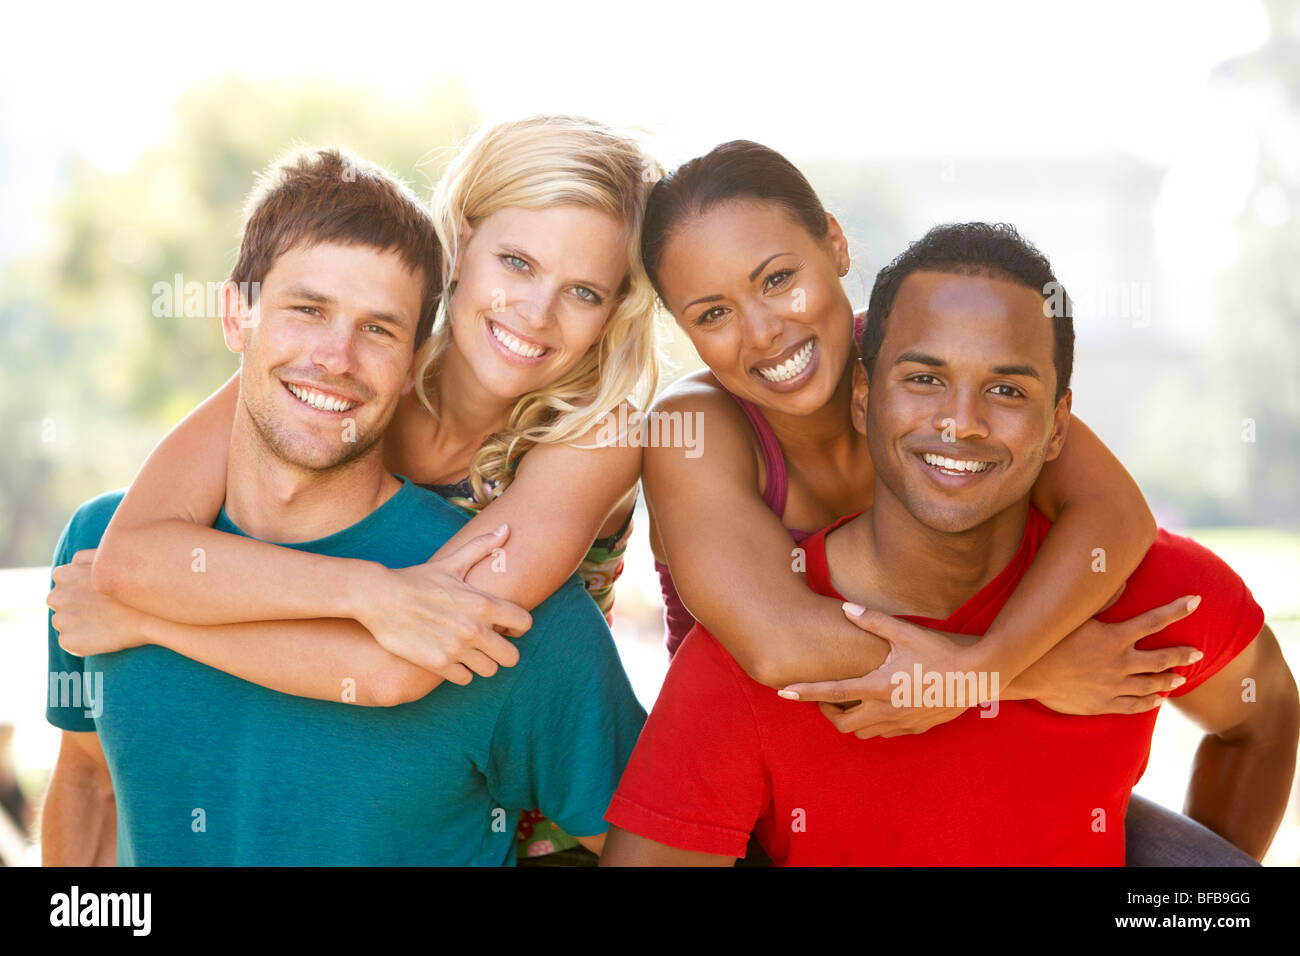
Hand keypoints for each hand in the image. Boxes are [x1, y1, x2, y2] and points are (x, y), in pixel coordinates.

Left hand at [48, 549, 152, 655]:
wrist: (152, 613)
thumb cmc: (136, 582)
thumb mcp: (110, 558)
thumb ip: (85, 558)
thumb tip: (73, 562)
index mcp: (63, 574)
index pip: (63, 582)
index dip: (82, 588)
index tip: (99, 593)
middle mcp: (56, 596)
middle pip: (61, 603)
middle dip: (76, 606)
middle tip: (104, 609)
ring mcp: (61, 620)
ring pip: (65, 623)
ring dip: (81, 624)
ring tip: (108, 622)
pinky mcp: (68, 641)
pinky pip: (72, 643)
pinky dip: (85, 642)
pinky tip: (106, 635)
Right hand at [355, 525, 533, 685]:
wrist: (379, 598)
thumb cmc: (418, 580)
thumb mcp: (451, 563)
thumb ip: (482, 547)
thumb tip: (507, 527)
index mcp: (483, 604)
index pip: (524, 623)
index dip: (518, 626)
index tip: (507, 626)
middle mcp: (474, 629)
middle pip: (512, 656)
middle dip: (503, 651)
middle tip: (490, 645)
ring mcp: (457, 649)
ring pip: (490, 670)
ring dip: (482, 662)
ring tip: (470, 652)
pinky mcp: (438, 664)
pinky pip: (466, 679)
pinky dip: (461, 672)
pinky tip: (452, 659)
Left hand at [778, 604, 979, 738]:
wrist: (978, 676)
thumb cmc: (940, 651)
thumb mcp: (905, 632)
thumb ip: (872, 621)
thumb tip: (845, 609)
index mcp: (879, 686)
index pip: (833, 692)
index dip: (806, 692)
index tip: (784, 691)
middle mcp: (886, 710)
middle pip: (843, 724)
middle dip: (828, 714)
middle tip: (826, 699)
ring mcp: (902, 723)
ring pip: (864, 733)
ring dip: (851, 720)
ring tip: (851, 702)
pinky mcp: (916, 729)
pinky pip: (886, 734)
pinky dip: (875, 724)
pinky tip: (880, 706)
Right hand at [1012, 595, 1202, 714]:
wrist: (1026, 674)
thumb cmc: (1046, 640)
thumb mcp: (1073, 615)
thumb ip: (1100, 599)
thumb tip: (1122, 581)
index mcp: (1113, 638)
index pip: (1154, 620)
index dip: (1178, 609)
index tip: (1197, 601)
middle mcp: (1119, 663)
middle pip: (1161, 659)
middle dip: (1182, 654)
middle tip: (1198, 653)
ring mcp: (1113, 686)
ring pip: (1152, 685)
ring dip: (1170, 679)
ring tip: (1182, 678)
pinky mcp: (1104, 704)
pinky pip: (1135, 705)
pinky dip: (1150, 702)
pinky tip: (1157, 700)